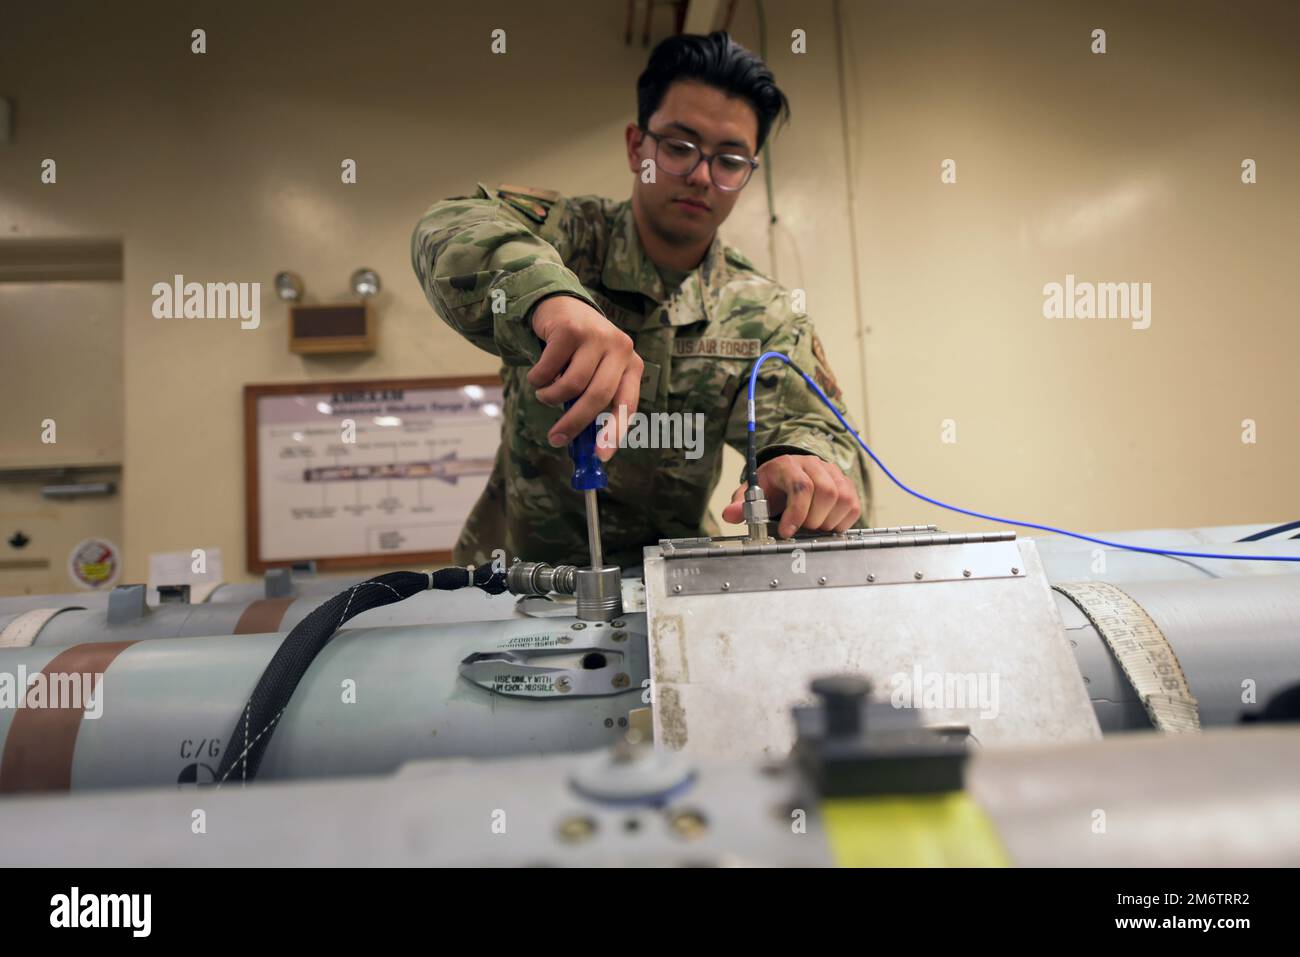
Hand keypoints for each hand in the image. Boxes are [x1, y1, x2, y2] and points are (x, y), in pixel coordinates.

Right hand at [527, 295, 641, 460]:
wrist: (559, 306)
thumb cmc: (577, 351)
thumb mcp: (593, 373)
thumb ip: (593, 402)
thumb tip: (586, 447)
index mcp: (631, 364)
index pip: (627, 403)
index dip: (614, 432)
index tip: (600, 456)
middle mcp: (620, 348)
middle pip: (598, 396)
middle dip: (575, 423)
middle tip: (556, 439)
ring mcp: (596, 335)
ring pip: (571, 385)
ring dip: (551, 397)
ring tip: (545, 393)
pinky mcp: (570, 329)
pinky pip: (548, 370)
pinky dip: (538, 379)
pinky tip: (538, 374)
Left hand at [721, 454, 860, 537]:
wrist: (789, 475)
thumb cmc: (771, 487)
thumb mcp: (754, 493)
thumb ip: (742, 504)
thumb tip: (730, 514)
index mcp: (788, 465)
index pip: (801, 486)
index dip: (796, 513)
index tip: (787, 532)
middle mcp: (814, 465)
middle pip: (826, 492)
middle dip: (812, 519)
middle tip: (801, 529)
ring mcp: (834, 473)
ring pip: (843, 498)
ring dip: (828, 521)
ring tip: (813, 527)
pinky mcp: (847, 485)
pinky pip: (854, 505)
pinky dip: (841, 522)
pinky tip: (826, 524)